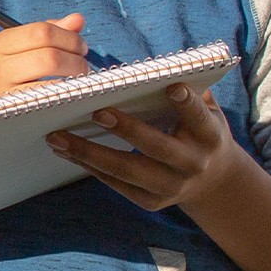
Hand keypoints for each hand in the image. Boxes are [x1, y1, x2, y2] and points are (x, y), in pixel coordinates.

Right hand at [0, 14, 92, 248]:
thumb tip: (77, 19)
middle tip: (84, 68)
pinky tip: (70, 99)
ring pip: (50, 79)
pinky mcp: (7, 115)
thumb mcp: (10, 53)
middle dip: (77, 60)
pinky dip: (65, 98)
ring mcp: (0, 93)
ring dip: (75, 80)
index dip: (69, 37)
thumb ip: (44, 34)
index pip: (41, 31)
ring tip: (80, 83)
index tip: (81, 48)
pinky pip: (45, 103)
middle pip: (49, 54)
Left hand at [47, 83, 270, 270]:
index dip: (187, 104)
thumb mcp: (209, 113)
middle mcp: (193, 164)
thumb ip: (193, 92)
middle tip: (97, 111)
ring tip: (57, 137)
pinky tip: (65, 150)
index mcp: (210, 137)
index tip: (172, 85)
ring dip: (89, 153)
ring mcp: (171, 187)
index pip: (199, 118)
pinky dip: (90, 166)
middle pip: (156, 147)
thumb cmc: (201, 132)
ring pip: (126, 170)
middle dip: (127, 129)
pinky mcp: (151, 202)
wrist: (212, 182)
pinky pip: (116, 183)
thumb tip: (165, 68)